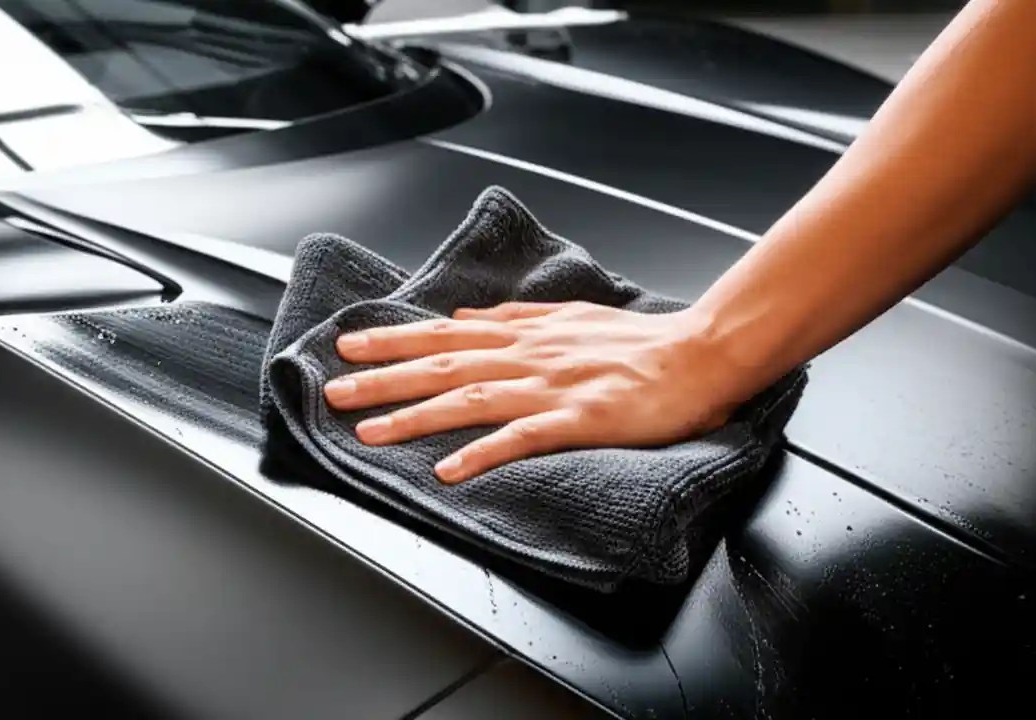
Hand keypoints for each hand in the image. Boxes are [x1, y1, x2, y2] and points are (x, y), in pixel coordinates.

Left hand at [323, 301, 744, 483]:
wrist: (701, 354)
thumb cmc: (640, 341)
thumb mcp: (568, 315)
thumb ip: (513, 316)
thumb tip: (465, 317)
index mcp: (526, 333)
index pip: (444, 335)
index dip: (393, 340)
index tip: (349, 346)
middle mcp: (529, 356)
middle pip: (443, 367)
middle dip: (383, 378)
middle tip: (334, 392)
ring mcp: (552, 388)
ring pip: (470, 401)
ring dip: (415, 417)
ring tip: (370, 433)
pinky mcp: (581, 419)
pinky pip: (523, 438)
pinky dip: (483, 453)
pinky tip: (450, 472)